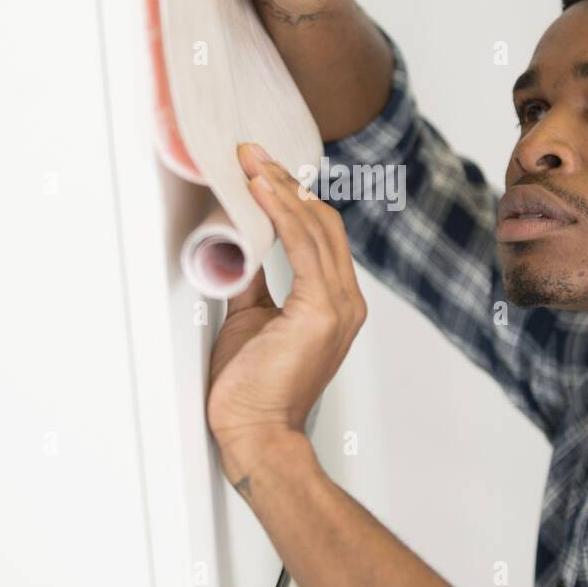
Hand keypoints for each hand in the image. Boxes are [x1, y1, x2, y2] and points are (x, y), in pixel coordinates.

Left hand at [207, 143, 367, 479]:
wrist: (256, 433)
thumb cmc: (252, 387)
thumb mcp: (253, 320)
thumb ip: (256, 283)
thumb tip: (240, 247)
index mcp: (336, 301)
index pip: (321, 235)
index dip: (292, 198)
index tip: (261, 169)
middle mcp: (347, 300)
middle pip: (322, 223)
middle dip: (286, 183)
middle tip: (252, 153)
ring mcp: (339, 305)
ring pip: (314, 227)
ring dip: (279, 189)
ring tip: (250, 160)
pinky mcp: (321, 310)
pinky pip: (301, 246)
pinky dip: (280, 213)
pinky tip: (259, 190)